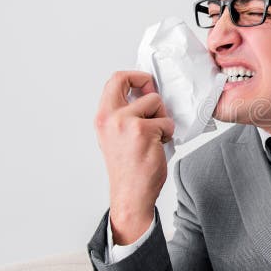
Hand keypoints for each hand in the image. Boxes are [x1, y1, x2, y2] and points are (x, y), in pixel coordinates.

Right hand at [94, 71, 173, 244]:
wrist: (131, 194)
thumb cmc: (129, 168)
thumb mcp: (117, 135)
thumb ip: (126, 113)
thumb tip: (145, 92)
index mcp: (103, 117)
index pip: (114, 80)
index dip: (134, 76)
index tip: (146, 84)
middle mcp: (110, 117)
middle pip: (128, 79)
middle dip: (147, 85)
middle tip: (154, 103)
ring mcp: (125, 122)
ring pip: (155, 101)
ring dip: (161, 118)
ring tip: (155, 136)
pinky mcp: (143, 131)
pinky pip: (166, 121)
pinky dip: (167, 133)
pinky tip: (158, 146)